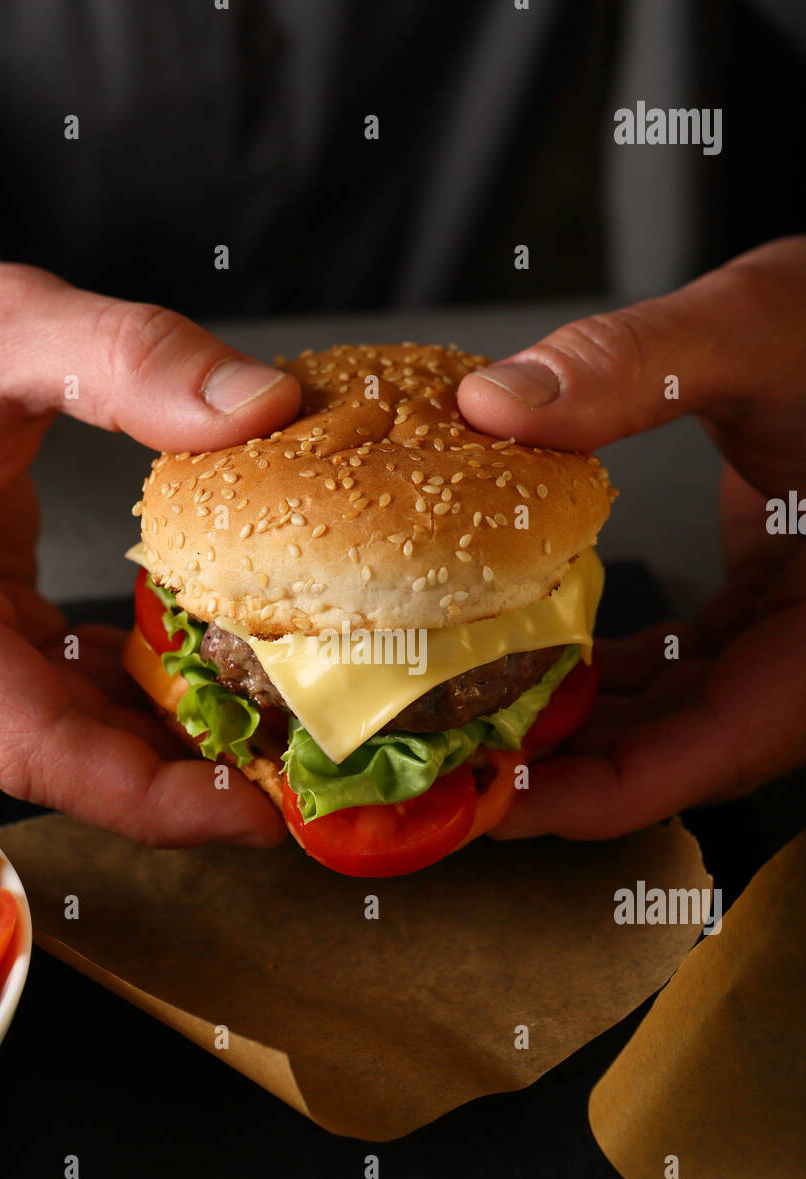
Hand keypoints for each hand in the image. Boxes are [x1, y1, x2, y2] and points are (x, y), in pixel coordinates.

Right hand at [0, 248, 300, 845]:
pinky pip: (65, 675)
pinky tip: (208, 662)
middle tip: (302, 777)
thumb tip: (257, 404)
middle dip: (188, 780)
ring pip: (71, 723)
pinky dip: (141, 680)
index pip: (34, 749)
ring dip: (172, 734)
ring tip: (276, 729)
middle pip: (70, 753)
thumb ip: (121, 359)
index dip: (149, 800)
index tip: (253, 813)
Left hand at [457, 237, 805, 838]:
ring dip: (579, 725)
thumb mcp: (756, 332)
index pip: (714, 754)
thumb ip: (632, 365)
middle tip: (449, 768)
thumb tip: (496, 404)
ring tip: (473, 723)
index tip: (498, 804)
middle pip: (678, 753)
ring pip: (677, 717)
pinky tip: (542, 661)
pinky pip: (685, 669)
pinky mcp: (770, 610)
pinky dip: (613, 674)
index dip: (598, 796)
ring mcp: (793, 637)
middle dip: (563, 772)